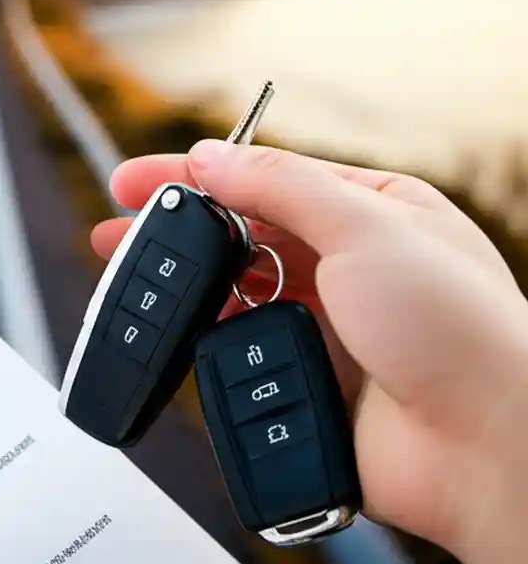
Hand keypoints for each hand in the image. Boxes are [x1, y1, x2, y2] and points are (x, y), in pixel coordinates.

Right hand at [91, 140, 527, 562]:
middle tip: (118, 236)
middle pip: (240, 238)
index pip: (264, 180)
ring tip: (140, 287)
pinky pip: (241, 355)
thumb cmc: (464, 333)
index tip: (134, 181)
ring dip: (189, 292)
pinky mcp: (310, 382)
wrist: (487, 447)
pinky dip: (210, 344)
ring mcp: (329, 326)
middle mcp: (350, 265)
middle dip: (176, 234)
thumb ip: (280, 186)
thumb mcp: (367, 226)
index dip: (193, 176)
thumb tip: (212, 158)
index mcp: (374, 211)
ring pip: (235, 299)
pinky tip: (187, 338)